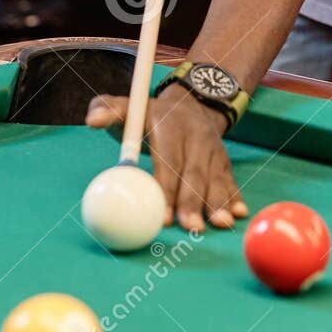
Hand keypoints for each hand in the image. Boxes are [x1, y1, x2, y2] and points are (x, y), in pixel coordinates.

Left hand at [86, 87, 247, 232]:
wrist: (191, 103)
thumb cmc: (151, 116)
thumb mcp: (130, 107)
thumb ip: (108, 110)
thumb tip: (92, 121)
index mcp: (170, 126)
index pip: (169, 159)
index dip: (167, 186)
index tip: (163, 215)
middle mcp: (195, 137)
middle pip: (194, 173)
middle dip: (194, 202)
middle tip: (191, 228)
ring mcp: (213, 150)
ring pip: (216, 179)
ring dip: (219, 203)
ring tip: (221, 225)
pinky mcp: (224, 161)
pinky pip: (230, 179)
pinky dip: (235, 196)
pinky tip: (239, 213)